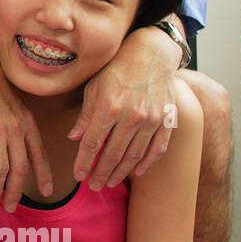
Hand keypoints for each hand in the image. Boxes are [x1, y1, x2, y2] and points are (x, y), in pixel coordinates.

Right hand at [0, 38, 51, 210]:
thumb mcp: (13, 105)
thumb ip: (17, 125)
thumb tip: (15, 145)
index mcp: (27, 123)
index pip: (39, 155)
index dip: (43, 175)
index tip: (46, 192)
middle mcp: (15, 129)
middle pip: (20, 169)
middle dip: (16, 191)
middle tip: (11, 207)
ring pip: (0, 169)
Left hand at [68, 27, 180, 189]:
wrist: (151, 55)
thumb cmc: (117, 70)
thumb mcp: (94, 88)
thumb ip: (85, 115)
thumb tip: (74, 138)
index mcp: (109, 107)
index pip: (91, 143)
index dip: (83, 162)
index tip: (78, 175)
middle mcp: (131, 116)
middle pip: (113, 154)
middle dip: (101, 173)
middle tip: (94, 186)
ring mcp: (151, 120)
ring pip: (134, 155)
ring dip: (121, 172)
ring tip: (109, 182)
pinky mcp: (166, 120)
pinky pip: (157, 148)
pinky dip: (146, 163)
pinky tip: (135, 172)